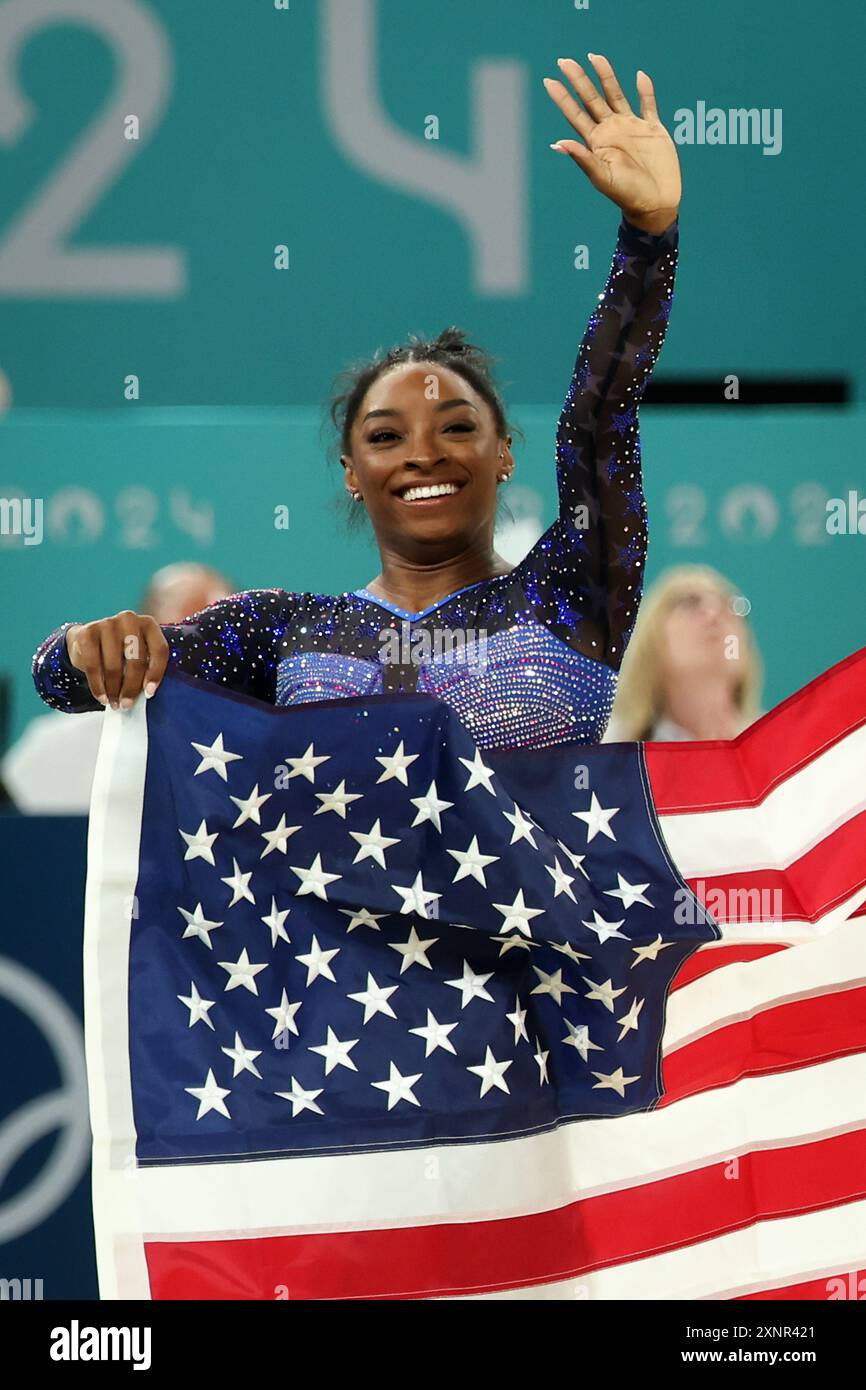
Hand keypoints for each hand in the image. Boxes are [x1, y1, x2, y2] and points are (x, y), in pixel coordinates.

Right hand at [66, 611, 168, 708]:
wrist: (88, 641)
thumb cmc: (120, 652)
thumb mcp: (138, 655)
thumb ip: (145, 668)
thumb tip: (146, 694)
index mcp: (148, 624)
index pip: (159, 649)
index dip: (156, 673)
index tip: (149, 693)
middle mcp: (129, 619)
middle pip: (136, 659)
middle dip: (132, 687)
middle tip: (127, 704)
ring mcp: (106, 623)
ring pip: (114, 665)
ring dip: (114, 689)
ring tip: (114, 703)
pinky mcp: (87, 633)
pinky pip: (93, 666)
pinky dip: (97, 686)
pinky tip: (102, 697)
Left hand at [543, 54, 680, 232]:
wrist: (655, 204)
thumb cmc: (626, 195)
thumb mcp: (602, 177)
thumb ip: (582, 158)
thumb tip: (558, 143)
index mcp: (596, 142)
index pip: (575, 114)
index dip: (562, 98)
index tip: (549, 80)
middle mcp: (611, 131)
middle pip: (592, 99)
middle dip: (578, 80)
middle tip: (563, 61)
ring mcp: (632, 128)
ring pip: (616, 95)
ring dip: (606, 76)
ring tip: (595, 57)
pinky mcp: (653, 129)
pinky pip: (648, 104)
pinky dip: (645, 90)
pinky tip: (639, 76)